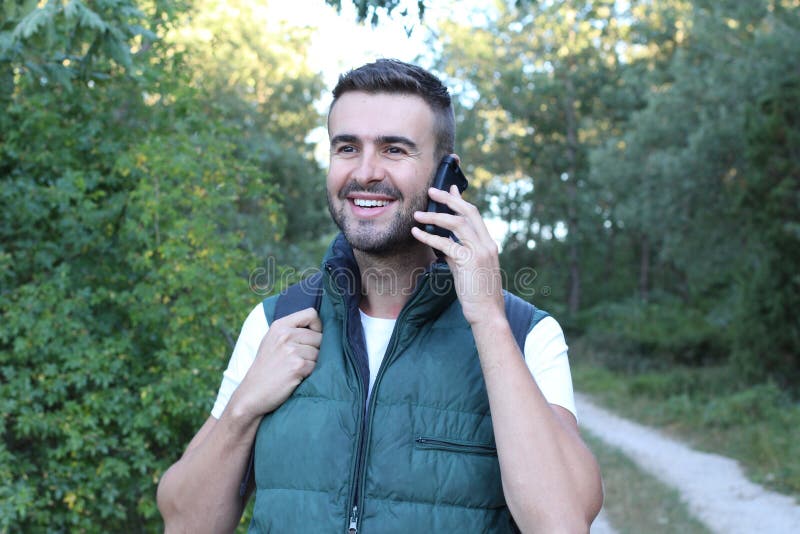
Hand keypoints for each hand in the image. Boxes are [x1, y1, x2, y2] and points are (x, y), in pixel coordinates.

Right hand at [235, 307, 321, 418]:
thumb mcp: (272, 342)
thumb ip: (291, 330)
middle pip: (320, 335)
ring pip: (320, 352)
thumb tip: (320, 327)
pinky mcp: (298, 366)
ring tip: (297, 370)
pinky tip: (297, 377)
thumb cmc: (265, 369)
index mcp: (279, 326)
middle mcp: (285, 335)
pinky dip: (311, 373)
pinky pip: (317, 366)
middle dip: (316, 349)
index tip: (312, 338)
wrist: (252, 394)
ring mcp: (291, 350)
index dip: (317, 326)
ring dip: (314, 363)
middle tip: (301, 360)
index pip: (311, 313)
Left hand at [412, 185, 504, 325]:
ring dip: (435, 216)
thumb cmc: (477, 294)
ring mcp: (479, 252)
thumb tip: (442, 244)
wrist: (488, 314)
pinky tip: (416, 233)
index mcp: (488, 244)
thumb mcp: (468, 269)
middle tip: (431, 191)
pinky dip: (429, 236)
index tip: (450, 188)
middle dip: (449, 199)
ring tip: (417, 214)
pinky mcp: (468, 262)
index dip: (460, 200)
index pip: (474, 215)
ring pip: (457, 223)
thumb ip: (457, 254)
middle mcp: (486, 244)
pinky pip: (446, 244)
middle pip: (468, 212)